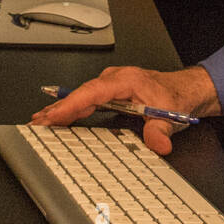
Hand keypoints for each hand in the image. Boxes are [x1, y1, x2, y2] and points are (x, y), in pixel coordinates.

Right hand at [30, 65, 221, 154]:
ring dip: (61, 108)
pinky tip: (59, 117)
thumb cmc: (175, 98)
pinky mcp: (110, 92)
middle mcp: (115, 79)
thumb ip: (161, 131)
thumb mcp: (171, 116)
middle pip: (81, 94)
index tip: (55, 116)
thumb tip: (158, 144)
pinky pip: (86, 99)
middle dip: (58, 108)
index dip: (71, 104)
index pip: (92, 92)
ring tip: (40, 121)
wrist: (185, 89)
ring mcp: (111, 84)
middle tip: (37, 123)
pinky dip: (71, 108)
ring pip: (81, 95)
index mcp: (126, 80)